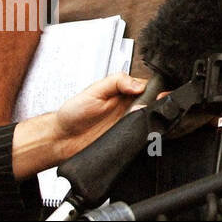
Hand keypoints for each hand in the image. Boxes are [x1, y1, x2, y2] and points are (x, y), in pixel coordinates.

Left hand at [13, 72, 147, 177]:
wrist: (61, 140)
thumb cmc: (73, 113)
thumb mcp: (94, 90)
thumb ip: (117, 81)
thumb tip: (138, 84)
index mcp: (125, 91)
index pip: (149, 86)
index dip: (157, 89)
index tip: (158, 94)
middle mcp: (130, 107)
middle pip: (156, 103)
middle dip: (160, 105)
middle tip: (152, 107)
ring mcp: (130, 124)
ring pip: (153, 120)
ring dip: (155, 120)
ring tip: (146, 119)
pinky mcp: (128, 139)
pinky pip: (144, 137)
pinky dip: (149, 135)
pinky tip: (146, 132)